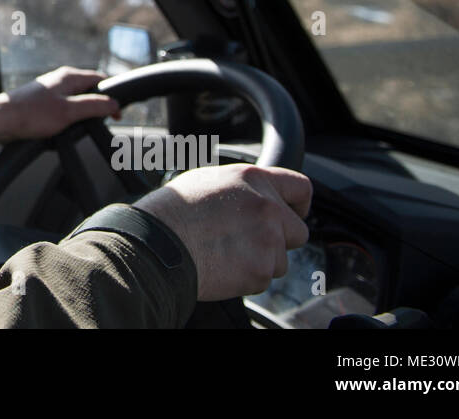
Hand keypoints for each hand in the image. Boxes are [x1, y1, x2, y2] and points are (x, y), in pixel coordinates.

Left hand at [0, 65, 119, 143]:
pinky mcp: (44, 105)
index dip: (111, 96)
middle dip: (94, 110)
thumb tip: (114, 104)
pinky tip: (59, 134)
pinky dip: (66, 124)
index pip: (99, 80)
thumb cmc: (30, 114)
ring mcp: (52, 93)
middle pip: (89, 93)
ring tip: (72, 130)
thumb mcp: (69, 112)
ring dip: (78, 119)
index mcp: (69, 77)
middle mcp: (61, 81)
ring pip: (76, 105)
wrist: (1, 121)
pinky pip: (63, 114)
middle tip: (93, 124)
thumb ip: (94, 106)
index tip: (117, 113)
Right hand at [131, 163, 311, 300]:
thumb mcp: (208, 180)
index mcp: (254, 180)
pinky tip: (222, 266)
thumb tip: (254, 198)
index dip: (299, 205)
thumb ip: (242, 189)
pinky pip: (263, 278)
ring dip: (261, 261)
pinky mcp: (260, 270)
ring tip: (226, 253)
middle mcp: (267, 207)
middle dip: (280, 240)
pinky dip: (246, 277)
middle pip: (298, 231)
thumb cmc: (172, 211)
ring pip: (280, 259)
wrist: (158, 243)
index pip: (300, 188)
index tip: (293, 214)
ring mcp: (267, 239)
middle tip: (250, 242)